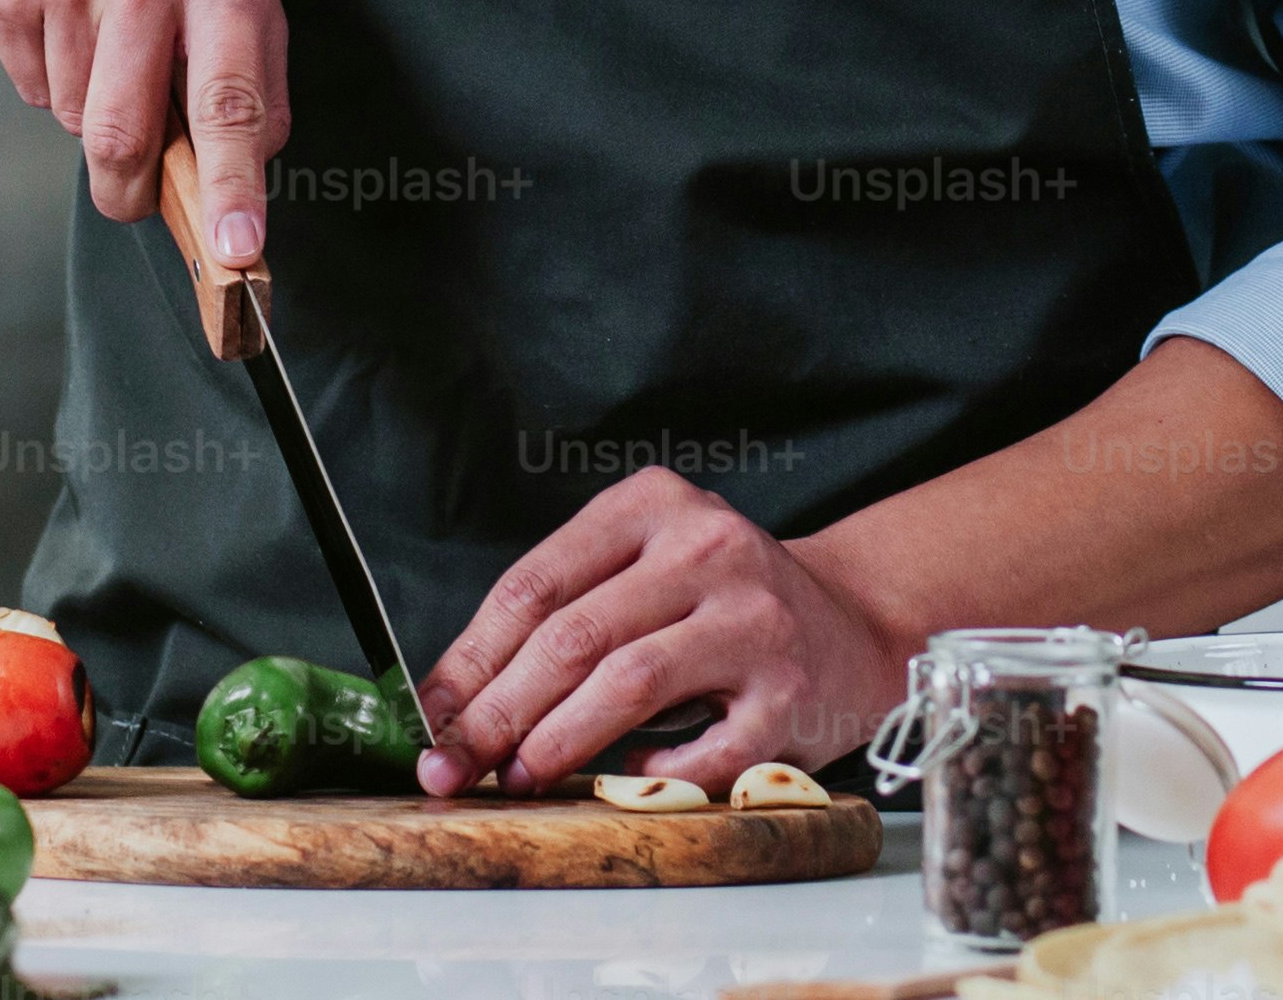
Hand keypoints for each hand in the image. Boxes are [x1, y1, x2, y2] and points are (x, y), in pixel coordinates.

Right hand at [0, 0, 289, 254]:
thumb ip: (257, 53)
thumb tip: (253, 160)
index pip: (231, 95)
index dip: (235, 183)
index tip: (240, 249)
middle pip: (127, 132)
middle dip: (131, 191)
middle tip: (136, 198)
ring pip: (79, 118)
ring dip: (97, 107)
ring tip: (110, 33)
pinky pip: (34, 88)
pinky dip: (53, 75)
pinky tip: (66, 12)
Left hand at [415, 467, 909, 794]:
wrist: (853, 622)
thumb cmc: (723, 605)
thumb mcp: (648, 571)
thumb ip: (567, 612)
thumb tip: (457, 702)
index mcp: (654, 506)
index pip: (535, 583)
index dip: (470, 658)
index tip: (430, 717)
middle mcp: (706, 548)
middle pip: (573, 635)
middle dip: (498, 712)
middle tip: (454, 767)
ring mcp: (754, 619)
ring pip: (627, 682)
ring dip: (557, 740)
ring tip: (520, 776)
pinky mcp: (790, 693)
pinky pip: (702, 748)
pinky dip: (654, 772)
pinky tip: (633, 774)